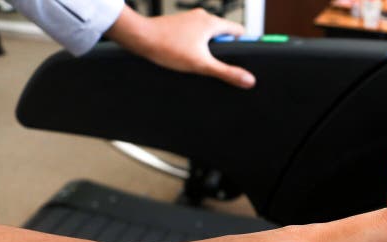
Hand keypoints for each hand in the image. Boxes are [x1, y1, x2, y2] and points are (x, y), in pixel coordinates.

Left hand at [106, 6, 255, 88]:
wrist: (139, 38)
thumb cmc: (166, 47)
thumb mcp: (201, 65)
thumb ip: (227, 73)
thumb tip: (247, 79)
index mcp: (211, 22)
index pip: (239, 30)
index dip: (243, 44)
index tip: (243, 55)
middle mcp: (201, 16)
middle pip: (224, 33)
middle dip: (223, 48)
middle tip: (215, 62)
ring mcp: (189, 18)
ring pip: (208, 33)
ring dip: (208, 47)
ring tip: (198, 58)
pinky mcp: (178, 24)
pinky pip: (195, 33)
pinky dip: (195, 44)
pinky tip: (186, 54)